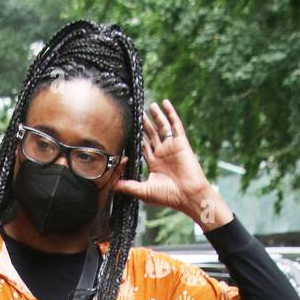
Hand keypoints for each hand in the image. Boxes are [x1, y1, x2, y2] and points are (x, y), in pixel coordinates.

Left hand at [112, 98, 232, 229]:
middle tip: (137, 113)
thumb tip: (111, 186)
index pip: (142, 147)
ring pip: (162, 127)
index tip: (126, 131)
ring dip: (156, 116)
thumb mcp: (144, 191)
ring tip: (150, 105)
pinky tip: (165, 103)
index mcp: (154, 164)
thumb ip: (127, 186)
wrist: (188, 195)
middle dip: (144, 124)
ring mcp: (172, 147)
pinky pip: (175, 125)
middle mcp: (162, 154)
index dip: (135, 139)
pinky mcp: (181, 143)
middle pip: (151, 135)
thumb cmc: (168, 196)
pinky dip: (171, 113)